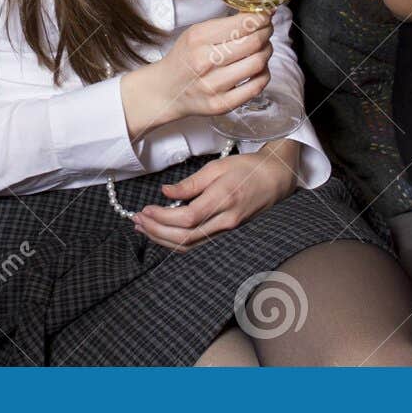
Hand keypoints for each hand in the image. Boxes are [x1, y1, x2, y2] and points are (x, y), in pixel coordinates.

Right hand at [122, 12, 273, 135]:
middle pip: (253, 43)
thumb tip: (256, 15)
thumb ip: (223, 25)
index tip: (267, 13)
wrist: (165, 91)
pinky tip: (258, 68)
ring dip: (267, 52)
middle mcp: (206, 62)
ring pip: (258, 63)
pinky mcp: (223, 105)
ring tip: (263, 47)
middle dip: (266, 32)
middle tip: (267, 29)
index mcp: (199, 40)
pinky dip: (264, 74)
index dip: (261, 17)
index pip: (241, 24)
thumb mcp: (195, 34)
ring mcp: (215, 86)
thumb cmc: (184, 59)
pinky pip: (257, 87)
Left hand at [133, 140, 301, 250]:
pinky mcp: (225, 233)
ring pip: (190, 245)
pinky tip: (162, 233)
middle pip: (185, 237)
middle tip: (137, 221)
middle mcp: (225, 220)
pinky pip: (197, 243)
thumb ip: (190, 183)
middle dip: (157, 231)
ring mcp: (227, 230)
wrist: (274, 180)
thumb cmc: (246, 169)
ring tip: (143, 228)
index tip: (145, 210)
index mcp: (223, 199)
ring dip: (162, 239)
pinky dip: (175, 240)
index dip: (162, 218)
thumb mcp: (217, 167)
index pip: (187, 218)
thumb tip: (165, 192)